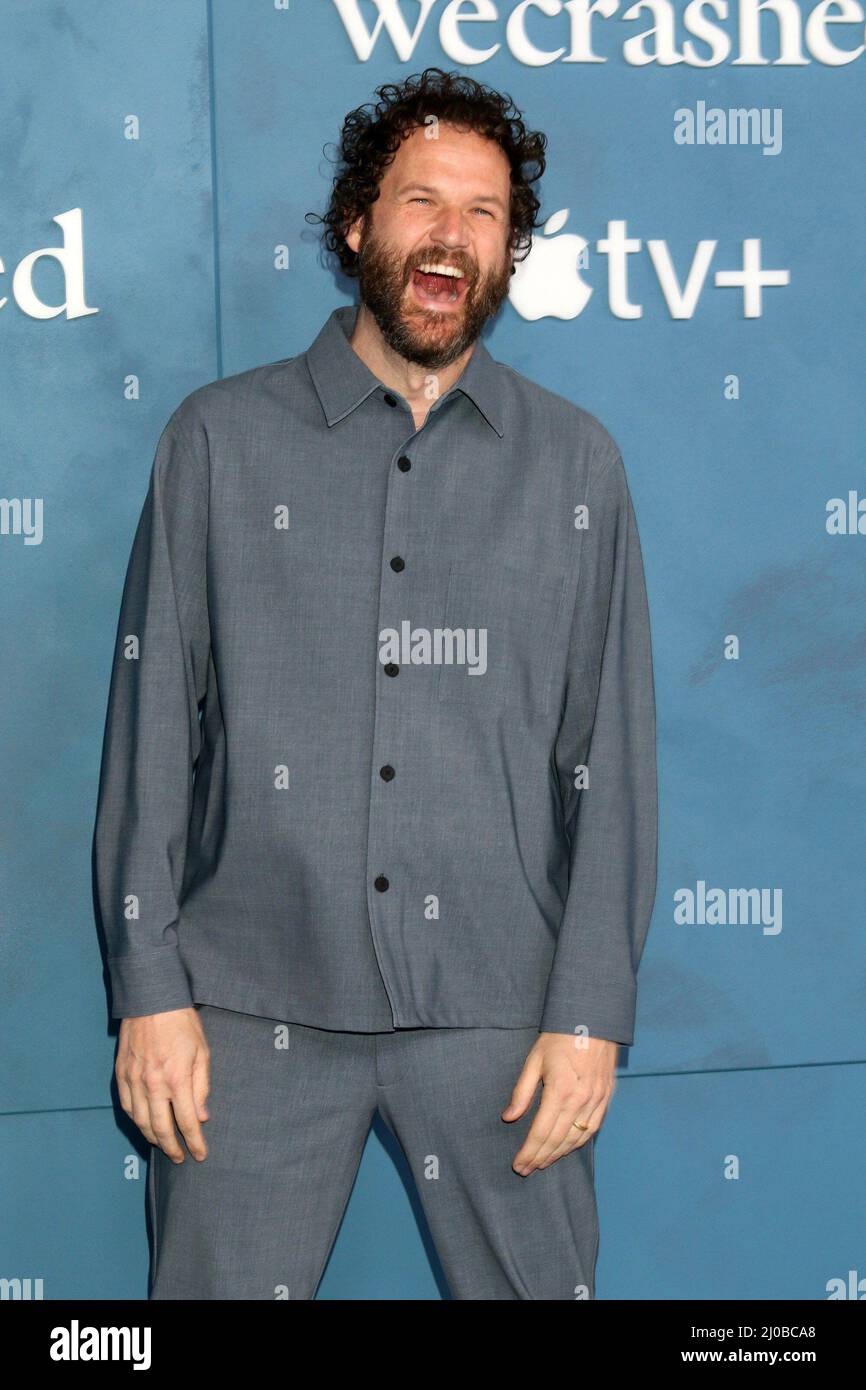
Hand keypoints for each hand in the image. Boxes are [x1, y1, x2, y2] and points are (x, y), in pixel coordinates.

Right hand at [115, 1007, 210, 1162]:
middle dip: (172, 1148)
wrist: (151, 1000)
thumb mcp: (202, 1052)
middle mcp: (153, 1084)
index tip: (200, 1155)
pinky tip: (144, 1125)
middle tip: (180, 1158)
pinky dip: (136, 1121)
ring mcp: (134, 1080)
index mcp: (177, 1078)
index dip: (195, 1142)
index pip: (187, 1122)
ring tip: (163, 1145)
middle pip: (161, 1128)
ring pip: (140, 1121)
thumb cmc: (182, 1023)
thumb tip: (202, 1117)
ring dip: (152, 1138)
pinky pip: (127, 1106)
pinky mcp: (121, 1074)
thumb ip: (201, 1087)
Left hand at [502, 1032, 617, 1175]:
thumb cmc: (559, 1037)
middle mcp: (580, 1100)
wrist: (593, 1019)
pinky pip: (592, 1128)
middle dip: (540, 1158)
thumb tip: (508, 1117)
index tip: (517, 1165)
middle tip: (526, 1171)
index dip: (528, 1152)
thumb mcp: (534, 1060)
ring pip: (576, 1139)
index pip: (541, 1132)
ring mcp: (596, 1100)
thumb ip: (521, 1091)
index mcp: (560, 1090)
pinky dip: (578, 1143)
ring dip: (558, 1155)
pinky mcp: (606, 1097)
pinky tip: (566, 1149)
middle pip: (557, 1140)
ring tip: (543, 1163)